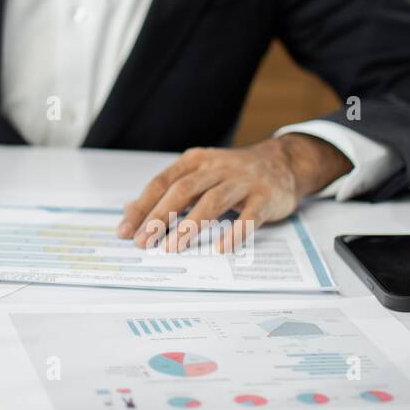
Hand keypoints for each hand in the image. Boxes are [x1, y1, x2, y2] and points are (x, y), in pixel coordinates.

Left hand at [116, 135, 351, 252]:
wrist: (283, 162)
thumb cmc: (232, 174)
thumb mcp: (199, 175)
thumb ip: (167, 192)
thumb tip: (130, 211)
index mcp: (195, 161)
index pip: (162, 183)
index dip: (142, 207)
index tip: (126, 230)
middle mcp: (216, 167)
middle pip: (182, 191)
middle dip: (159, 217)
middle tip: (144, 242)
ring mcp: (242, 180)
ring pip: (212, 201)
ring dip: (190, 226)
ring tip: (172, 248)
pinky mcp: (265, 196)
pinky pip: (250, 216)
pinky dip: (235, 232)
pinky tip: (222, 248)